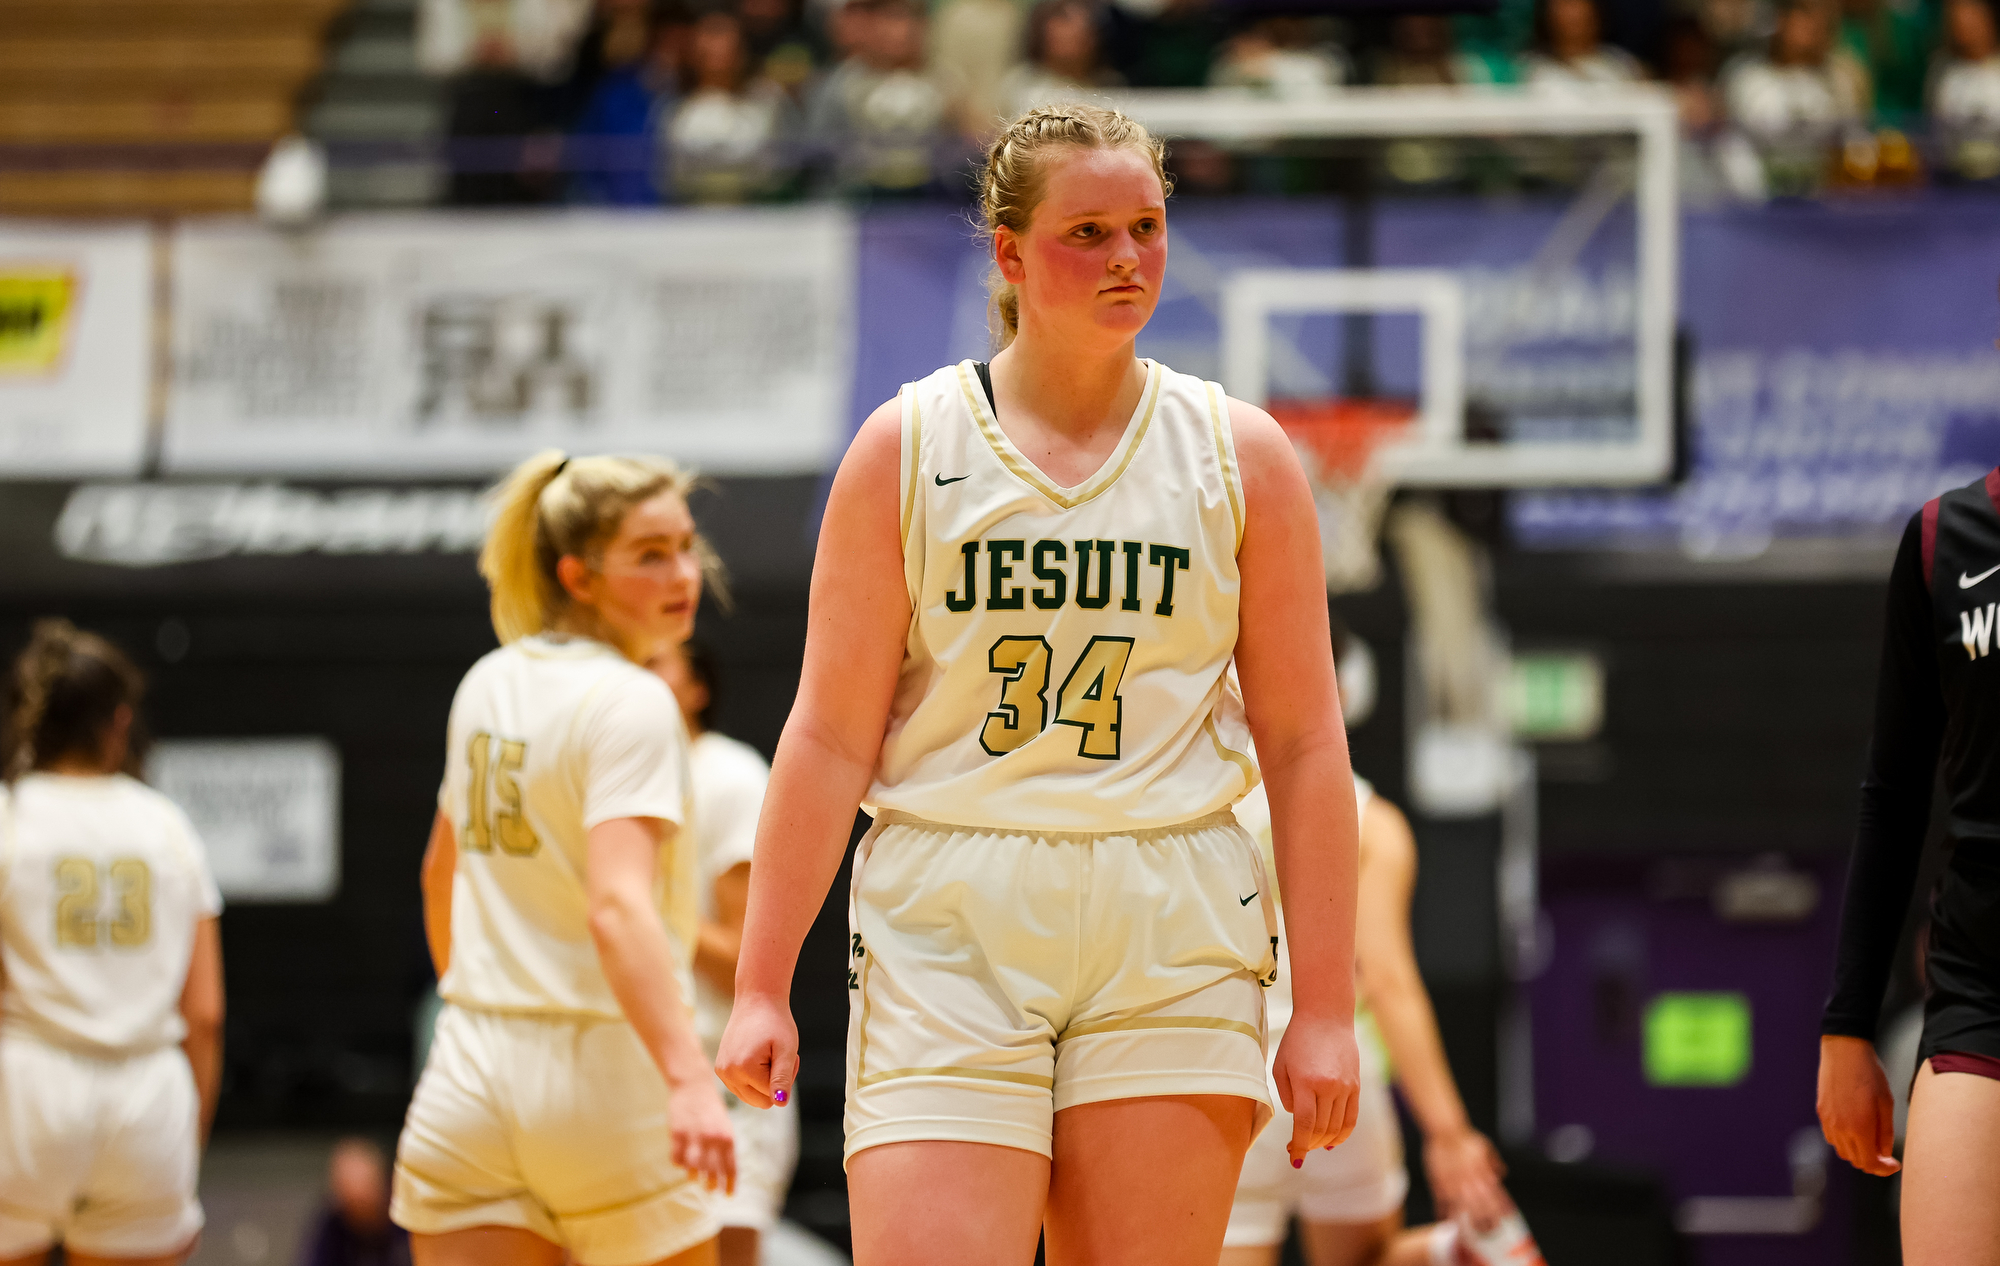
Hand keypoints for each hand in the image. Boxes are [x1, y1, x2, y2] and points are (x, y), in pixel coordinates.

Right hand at [667, 1076, 736, 1194]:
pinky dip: (679, 1165)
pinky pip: (677, 1159)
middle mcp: (712, 1139)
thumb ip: (724, 1147)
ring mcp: (694, 1137)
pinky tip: (682, 1164)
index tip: (728, 1195)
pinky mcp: (677, 1134)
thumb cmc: (711, 1109)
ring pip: (693, 1168)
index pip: (730, 1168)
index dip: (729, 1184)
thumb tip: (723, 1173)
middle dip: (711, 1185)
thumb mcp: (724, 1126)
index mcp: (727, 1137)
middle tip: (710, 1190)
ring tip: (695, 1178)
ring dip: (694, 1177)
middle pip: (712, 1172)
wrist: (694, 1086)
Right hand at [716, 991, 799, 1109]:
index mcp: (744, 1070)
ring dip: (763, 1080)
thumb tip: (780, 1103)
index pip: (772, 1097)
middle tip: (779, 1057)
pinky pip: (741, 1088)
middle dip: (773, 1083)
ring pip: (750, 1097)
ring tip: (769, 1055)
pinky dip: (753, 1076)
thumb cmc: (776, 1022)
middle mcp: (728, 1074)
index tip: (788, 1056)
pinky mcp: (720, 1068)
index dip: (785, 1078)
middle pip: (760, 1102)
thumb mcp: (787, 1050)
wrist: (757, 1000)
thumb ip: (783, 1078)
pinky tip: (757, 1055)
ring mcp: (721, 1072)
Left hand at [1272, 1012, 1360, 1161]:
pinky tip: (1332, 1141)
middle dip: (1308, 1144)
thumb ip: (1286, 1096)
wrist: (1326, 1016)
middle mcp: (1328, 1087)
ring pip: (1336, 1127)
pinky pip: (1351, 1118)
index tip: (1294, 1158)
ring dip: (1323, 1141)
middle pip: (1321, 1129)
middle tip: (1297, 1149)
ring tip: (1312, 1145)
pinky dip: (1342, 1134)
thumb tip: (1297, 1119)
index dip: (1300, 1145)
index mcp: (1306, 1082)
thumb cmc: (1297, 1040)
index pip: (1304, 1124)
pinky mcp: (1355, 1086)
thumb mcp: (1281, 1065)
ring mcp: (1345, 1087)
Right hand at [1423, 1126, 1510, 1231]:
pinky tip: (1446, 1221)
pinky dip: (1444, 1214)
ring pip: (1463, 1210)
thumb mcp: (1485, 1146)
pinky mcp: (1440, 1185)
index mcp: (1484, 1174)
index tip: (1504, 1218)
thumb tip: (1502, 1173)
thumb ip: (1494, 1161)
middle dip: (1486, 1221)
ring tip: (1469, 1232)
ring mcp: (1455, 1185)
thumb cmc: (1465, 1137)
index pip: (1496, 1196)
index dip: (1501, 1209)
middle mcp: (1471, 1183)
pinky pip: (1443, 1204)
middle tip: (1489, 1231)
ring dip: (1466, 1222)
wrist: (1445, 1132)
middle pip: (1481, 1208)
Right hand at [1817, 1034, 1899, 1175]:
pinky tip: (1855, 1130)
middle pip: (1854, 1160)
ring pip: (1842, 1151)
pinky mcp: (1821, 1112)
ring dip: (1857, 1153)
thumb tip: (1884, 1153)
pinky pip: (1832, 1137)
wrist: (1844, 1052)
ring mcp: (1828, 1121)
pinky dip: (1844, 1142)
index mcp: (1859, 1128)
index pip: (1869, 1163)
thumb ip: (1885, 1133)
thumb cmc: (1869, 1074)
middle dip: (1872, 1162)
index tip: (1894, 1164)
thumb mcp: (1886, 1103)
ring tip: (1871, 1143)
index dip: (1883, 1169)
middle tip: (1886, 1156)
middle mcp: (1840, 1128)